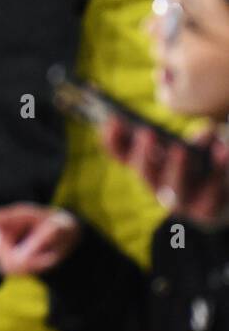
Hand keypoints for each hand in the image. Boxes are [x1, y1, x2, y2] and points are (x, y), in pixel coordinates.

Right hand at [0, 204, 80, 275]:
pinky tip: (40, 259)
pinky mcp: (6, 255)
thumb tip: (20, 260)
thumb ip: (43, 240)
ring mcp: (3, 242)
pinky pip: (12, 270)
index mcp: (13, 215)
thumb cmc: (63, 227)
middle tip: (49, 257)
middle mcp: (3, 228)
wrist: (66, 233)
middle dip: (22, 260)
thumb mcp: (62, 230)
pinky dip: (30, 269)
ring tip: (47, 255)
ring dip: (30, 266)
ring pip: (5, 264)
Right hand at [100, 118, 228, 222]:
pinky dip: (217, 171)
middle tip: (146, 133)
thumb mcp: (195, 150)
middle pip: (144, 174)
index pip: (122, 156)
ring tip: (180, 149)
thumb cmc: (202, 170)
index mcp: (147, 169)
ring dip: (176, 168)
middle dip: (143, 155)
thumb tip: (209, 131)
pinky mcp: (205, 211)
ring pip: (174, 188)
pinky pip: (211, 194)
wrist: (222, 204)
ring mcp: (180, 202)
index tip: (112, 119)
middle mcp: (158, 187)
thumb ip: (198, 139)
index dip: (113, 140)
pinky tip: (222, 151)